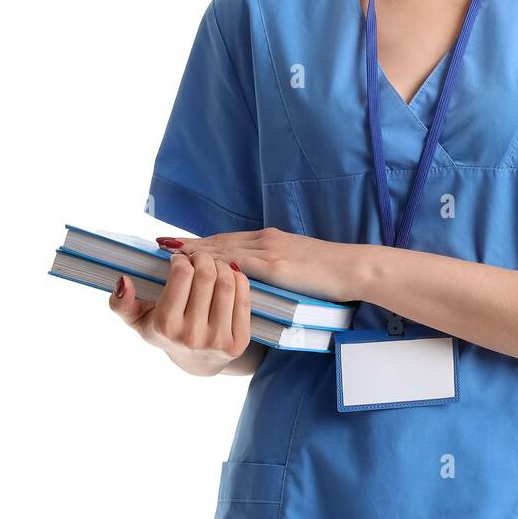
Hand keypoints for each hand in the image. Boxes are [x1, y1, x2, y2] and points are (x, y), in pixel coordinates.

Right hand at [109, 249, 251, 376]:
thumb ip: (122, 303)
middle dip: (203, 258)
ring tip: (213, 265)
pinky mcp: (238, 342)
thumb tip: (123, 281)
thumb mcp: (137, 320)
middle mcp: (191, 336)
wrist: (196, 361)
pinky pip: (244, 298)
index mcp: (165, 327)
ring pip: (227, 284)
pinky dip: (239, 279)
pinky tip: (229, 275)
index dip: (183, 259)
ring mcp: (217, 340)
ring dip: (222, 266)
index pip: (182, 275)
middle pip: (206, 276)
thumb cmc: (164, 332)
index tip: (180, 258)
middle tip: (199, 257)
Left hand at [155, 227, 362, 304]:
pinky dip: (216, 263)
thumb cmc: (330, 272)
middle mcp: (266, 241)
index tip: (181, 245)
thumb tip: (257, 277)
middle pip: (221, 241)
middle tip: (164, 245)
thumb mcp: (299, 264)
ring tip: (172, 253)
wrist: (353, 267)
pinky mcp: (276, 266)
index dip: (203, 243)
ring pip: (225, 249)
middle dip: (192, 244)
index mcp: (271, 241)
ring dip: (197, 252)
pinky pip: (240, 263)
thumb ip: (276, 267)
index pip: (229, 241)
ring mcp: (270, 252)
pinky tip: (201, 265)